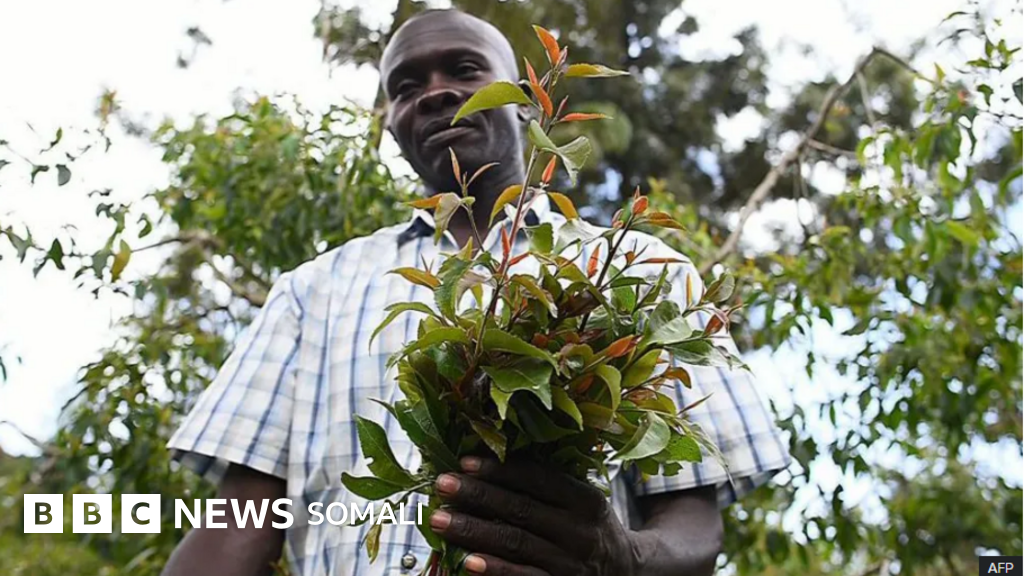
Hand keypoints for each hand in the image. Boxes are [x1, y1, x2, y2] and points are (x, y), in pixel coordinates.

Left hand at [429, 456, 642, 575]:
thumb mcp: (582, 501)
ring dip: (474, 531)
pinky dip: (495, 570)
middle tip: (442, 485)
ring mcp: (571, 565)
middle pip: (521, 510)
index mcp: (586, 501)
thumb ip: (546, 484)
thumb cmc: (590, 529)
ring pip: (516, 544)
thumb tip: (487, 460)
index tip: (465, 462)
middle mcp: (581, 532)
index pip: (539, 479)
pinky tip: (467, 562)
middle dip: (477, 496)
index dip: (500, 470)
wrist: (627, 575)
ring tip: (440, 520)